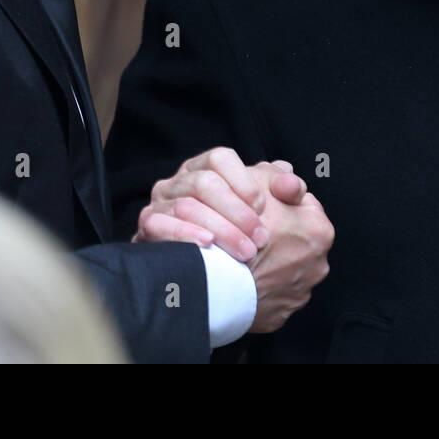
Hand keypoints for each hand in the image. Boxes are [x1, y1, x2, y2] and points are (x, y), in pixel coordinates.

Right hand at [134, 148, 306, 261]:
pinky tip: (208, 246)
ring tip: (246, 253)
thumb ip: (280, 192)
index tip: (262, 207)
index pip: (220, 158)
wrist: (201, 280)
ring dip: (221, 230)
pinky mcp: (148, 228)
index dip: (242, 180)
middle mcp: (178, 182)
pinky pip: (161, 225)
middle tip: (262, 240)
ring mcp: (159, 204)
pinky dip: (186, 234)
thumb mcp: (262, 212)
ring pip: (187, 206)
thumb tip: (291, 181)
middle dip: (236, 212)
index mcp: (203, 169)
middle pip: (204, 183)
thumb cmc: (236, 236)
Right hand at [247, 167, 333, 332]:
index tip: (264, 204)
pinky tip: (243, 276)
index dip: (281, 200)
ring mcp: (299, 293)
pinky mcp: (279, 315)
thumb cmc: (238, 227)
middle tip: (254, 228)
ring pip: (286, 267)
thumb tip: (286, 171)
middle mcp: (318, 265)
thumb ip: (275, 175)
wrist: (216, 280)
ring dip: (271, 260)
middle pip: (298, 239)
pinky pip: (272, 294)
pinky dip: (261, 285)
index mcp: (319, 231)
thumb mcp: (257, 184)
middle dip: (280, 232)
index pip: (305, 205)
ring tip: (245, 252)